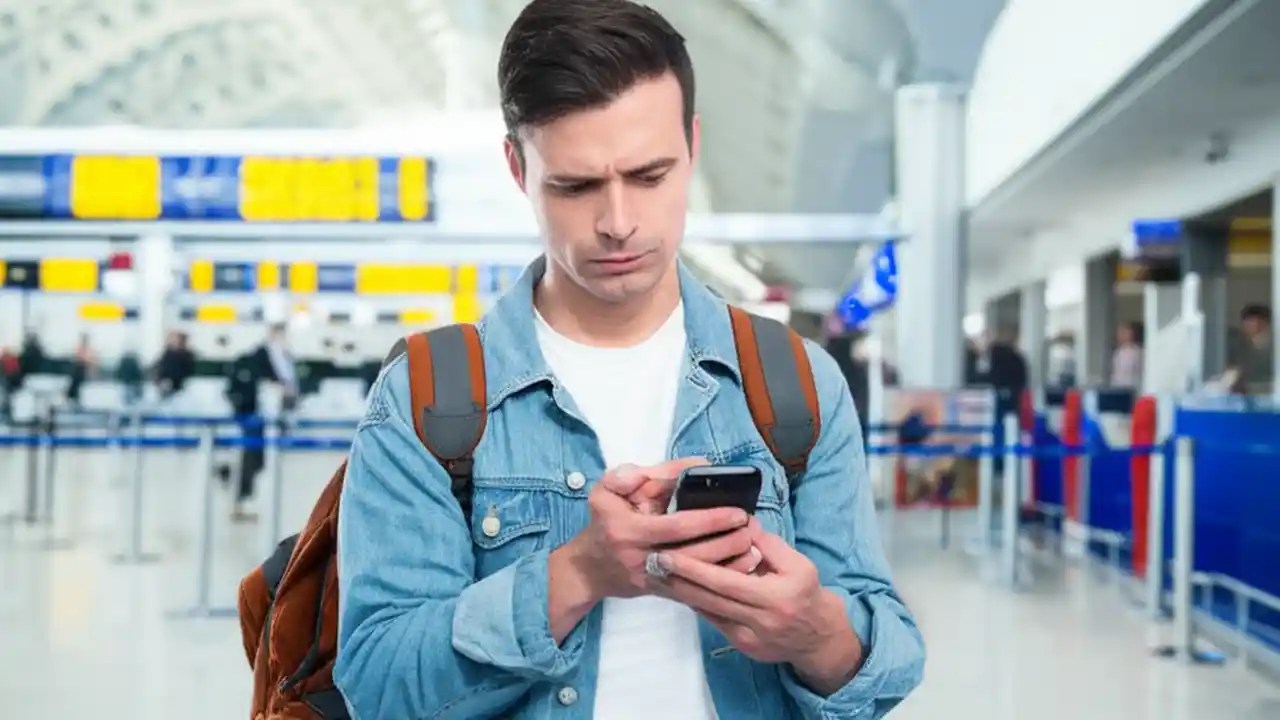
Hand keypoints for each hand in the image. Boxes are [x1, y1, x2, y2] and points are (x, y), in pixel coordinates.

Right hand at [560, 460, 754, 600]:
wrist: (588, 569)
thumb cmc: (602, 522)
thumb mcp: (606, 490)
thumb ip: (633, 475)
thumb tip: (675, 468)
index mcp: (630, 530)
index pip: (676, 526)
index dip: (709, 519)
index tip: (736, 510)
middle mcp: (643, 558)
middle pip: (695, 554)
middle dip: (727, 542)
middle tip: (751, 526)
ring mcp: (655, 578)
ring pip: (700, 575)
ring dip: (730, 562)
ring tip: (754, 544)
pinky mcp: (664, 592)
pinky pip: (698, 588)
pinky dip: (721, 578)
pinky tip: (742, 567)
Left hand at [651, 526, 862, 691]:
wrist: (817, 638)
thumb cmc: (806, 593)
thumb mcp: (797, 563)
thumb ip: (768, 544)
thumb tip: (741, 521)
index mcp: (774, 596)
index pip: (725, 581)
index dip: (694, 569)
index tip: (668, 554)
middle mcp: (758, 620)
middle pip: (709, 599)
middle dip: (677, 580)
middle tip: (651, 561)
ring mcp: (748, 637)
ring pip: (707, 611)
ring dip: (680, 592)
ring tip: (657, 573)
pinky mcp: (741, 646)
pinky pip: (713, 620)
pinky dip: (696, 603)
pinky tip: (680, 588)